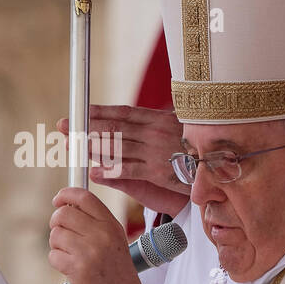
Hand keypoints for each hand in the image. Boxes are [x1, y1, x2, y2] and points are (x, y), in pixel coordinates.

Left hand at [49, 187, 150, 283]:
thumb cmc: (117, 278)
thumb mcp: (116, 243)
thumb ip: (96, 225)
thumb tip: (66, 208)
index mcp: (112, 226)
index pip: (85, 198)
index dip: (66, 194)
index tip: (58, 199)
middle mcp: (102, 235)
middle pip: (64, 214)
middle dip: (56, 224)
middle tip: (61, 235)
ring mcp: (90, 251)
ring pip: (55, 235)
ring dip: (57, 246)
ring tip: (71, 257)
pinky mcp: (78, 268)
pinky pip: (53, 255)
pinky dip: (57, 262)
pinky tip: (71, 270)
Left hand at [57, 104, 188, 214]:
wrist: (220, 166)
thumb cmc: (198, 148)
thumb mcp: (178, 128)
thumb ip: (152, 127)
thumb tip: (136, 121)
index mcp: (157, 119)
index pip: (122, 113)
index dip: (98, 112)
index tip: (79, 111)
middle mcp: (153, 132)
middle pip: (113, 128)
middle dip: (86, 127)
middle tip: (64, 126)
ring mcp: (155, 151)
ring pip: (117, 148)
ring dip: (92, 147)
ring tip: (72, 147)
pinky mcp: (158, 172)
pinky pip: (130, 170)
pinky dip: (111, 170)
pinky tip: (95, 171)